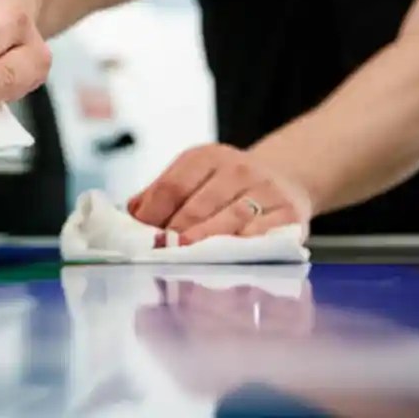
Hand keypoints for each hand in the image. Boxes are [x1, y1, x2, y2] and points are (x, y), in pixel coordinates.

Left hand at [127, 144, 312, 243]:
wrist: (284, 178)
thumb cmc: (224, 186)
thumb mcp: (193, 177)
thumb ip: (160, 195)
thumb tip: (129, 215)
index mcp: (206, 157)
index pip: (172, 186)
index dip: (153, 215)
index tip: (139, 237)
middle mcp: (238, 168)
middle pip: (197, 207)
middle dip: (174, 235)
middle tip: (158, 256)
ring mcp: (266, 190)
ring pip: (228, 221)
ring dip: (203, 245)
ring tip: (184, 260)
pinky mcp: (289, 215)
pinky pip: (261, 235)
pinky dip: (240, 249)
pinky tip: (224, 261)